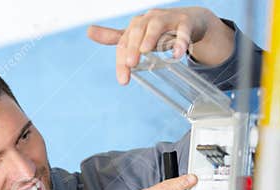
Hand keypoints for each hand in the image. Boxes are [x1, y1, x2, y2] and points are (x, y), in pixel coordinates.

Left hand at [87, 7, 233, 84]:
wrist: (191, 21)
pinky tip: (177, 55)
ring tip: (146, 51)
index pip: (124, 43)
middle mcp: (149, 19)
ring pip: (157, 25)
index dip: (121, 61)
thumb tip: (89, 31)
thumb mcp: (137, 35)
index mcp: (136, 24)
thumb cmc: (159, 30)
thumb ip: (115, 37)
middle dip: (132, 47)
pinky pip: (183, 31)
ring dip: (150, 37)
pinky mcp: (186, 22)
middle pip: (137, 31)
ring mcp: (168, 19)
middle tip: (130, 64)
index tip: (123, 80)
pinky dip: (180, 41)